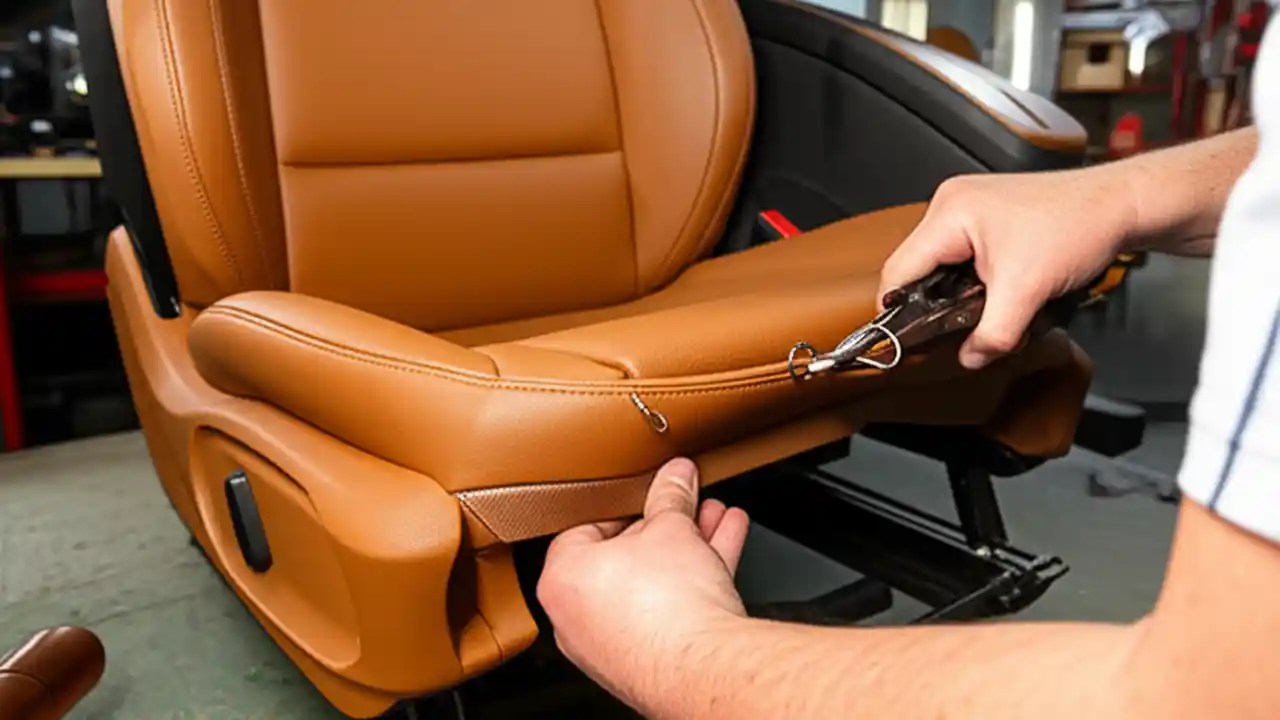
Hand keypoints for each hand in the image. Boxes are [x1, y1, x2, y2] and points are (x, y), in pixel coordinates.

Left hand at [537, 458, 750, 716]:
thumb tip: (676, 477)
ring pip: (653, 582)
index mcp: (564, 579)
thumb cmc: (665, 605)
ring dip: (687, 547)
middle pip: (624, 556)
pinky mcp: (649, 661)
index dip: (625, 503)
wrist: (703, 668)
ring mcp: (613, 644)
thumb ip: (671, 495)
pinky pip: (670, 608)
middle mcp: (579, 618)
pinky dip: (695, 579)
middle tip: (687, 502)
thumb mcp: (670, 526)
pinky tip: (725, 546)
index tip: (652, 491)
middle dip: (665, 526)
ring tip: (714, 519)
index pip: (586, 527)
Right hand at [879, 168, 1136, 368]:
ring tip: (985, 308)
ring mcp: (970, 207)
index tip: (907, 340)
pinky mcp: (988, 216)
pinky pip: (962, 255)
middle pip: (918, 267)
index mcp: (949, 212)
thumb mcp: (1027, 292)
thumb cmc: (1078, 225)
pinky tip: (997, 291)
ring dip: (958, 292)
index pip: (899, 270)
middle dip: (936, 302)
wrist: (1120, 205)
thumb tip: (970, 358)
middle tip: (958, 328)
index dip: (898, 309)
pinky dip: (974, 280)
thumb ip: (992, 334)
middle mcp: (952, 204)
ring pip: (941, 263)